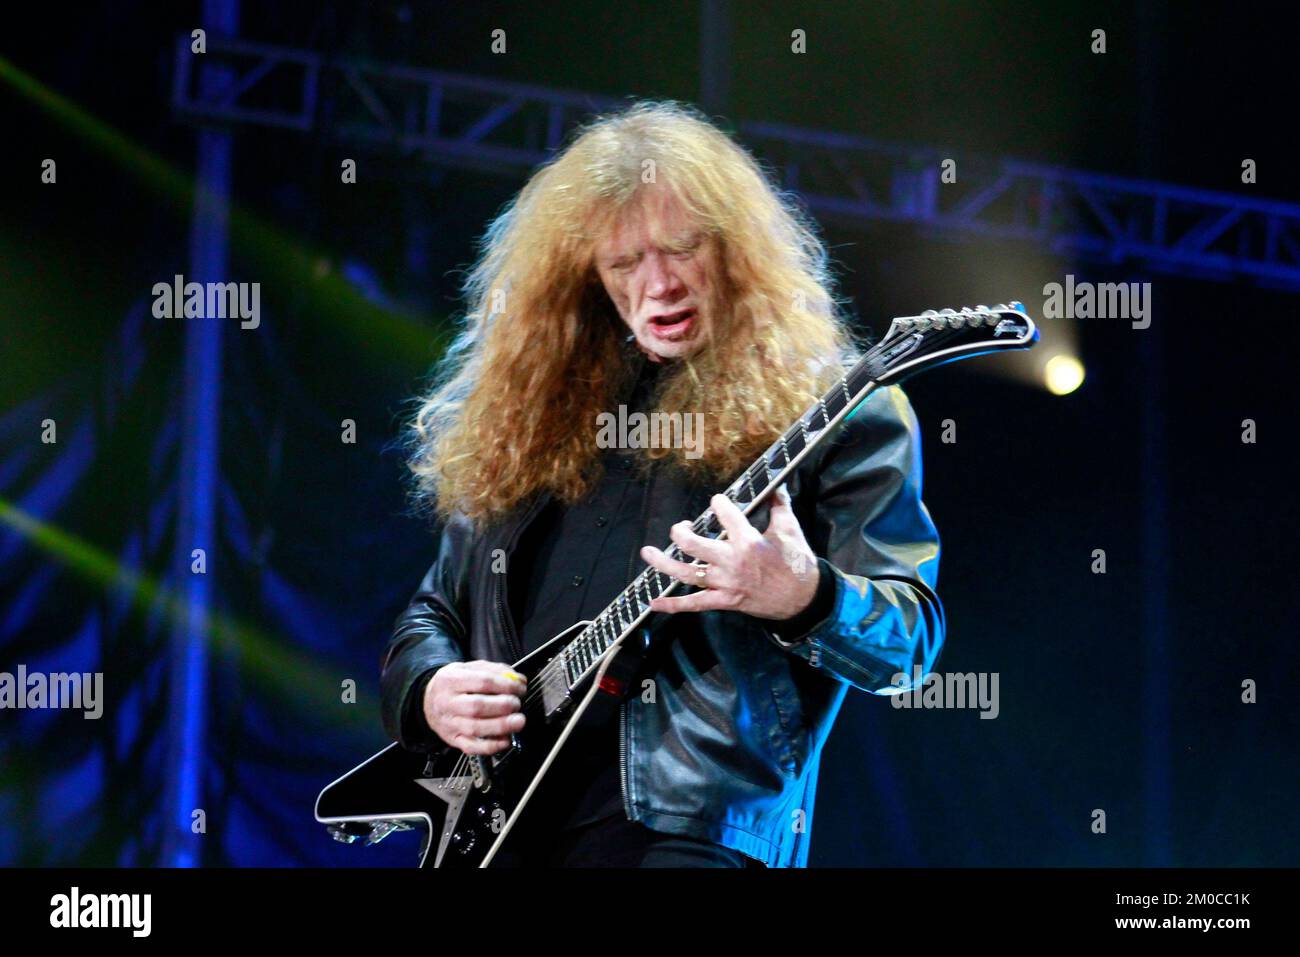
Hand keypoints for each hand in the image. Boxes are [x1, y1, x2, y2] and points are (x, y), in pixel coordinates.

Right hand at [423, 660, 526, 754]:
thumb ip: (495, 670)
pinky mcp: (453, 739)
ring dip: (502, 726)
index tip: (520, 688)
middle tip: (517, 704)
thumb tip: (518, 680)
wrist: (428, 701)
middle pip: (477, 706)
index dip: (506, 686)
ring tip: (517, 721)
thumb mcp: (468, 668)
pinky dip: (491, 746)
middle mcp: (447, 702)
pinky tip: (505, 740)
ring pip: (475, 728)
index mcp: (451, 680)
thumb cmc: (453, 684)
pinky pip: (472, 747)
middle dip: (504, 706)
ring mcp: (449, 723)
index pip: (482, 681)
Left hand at [640, 485, 818, 620]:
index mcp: (748, 541)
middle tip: (680, 527)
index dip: (718, 503)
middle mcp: (732, 562)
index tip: (716, 502)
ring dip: (664, 563)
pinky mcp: (725, 601)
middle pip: (693, 545)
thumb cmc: (797, 563)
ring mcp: (725, 583)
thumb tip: (776, 486)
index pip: (724, 514)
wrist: (804, 600)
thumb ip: (779, 505)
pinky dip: (673, 605)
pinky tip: (653, 602)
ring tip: (647, 552)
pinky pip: (694, 604)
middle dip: (680, 533)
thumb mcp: (791, 530)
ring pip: (687, 573)